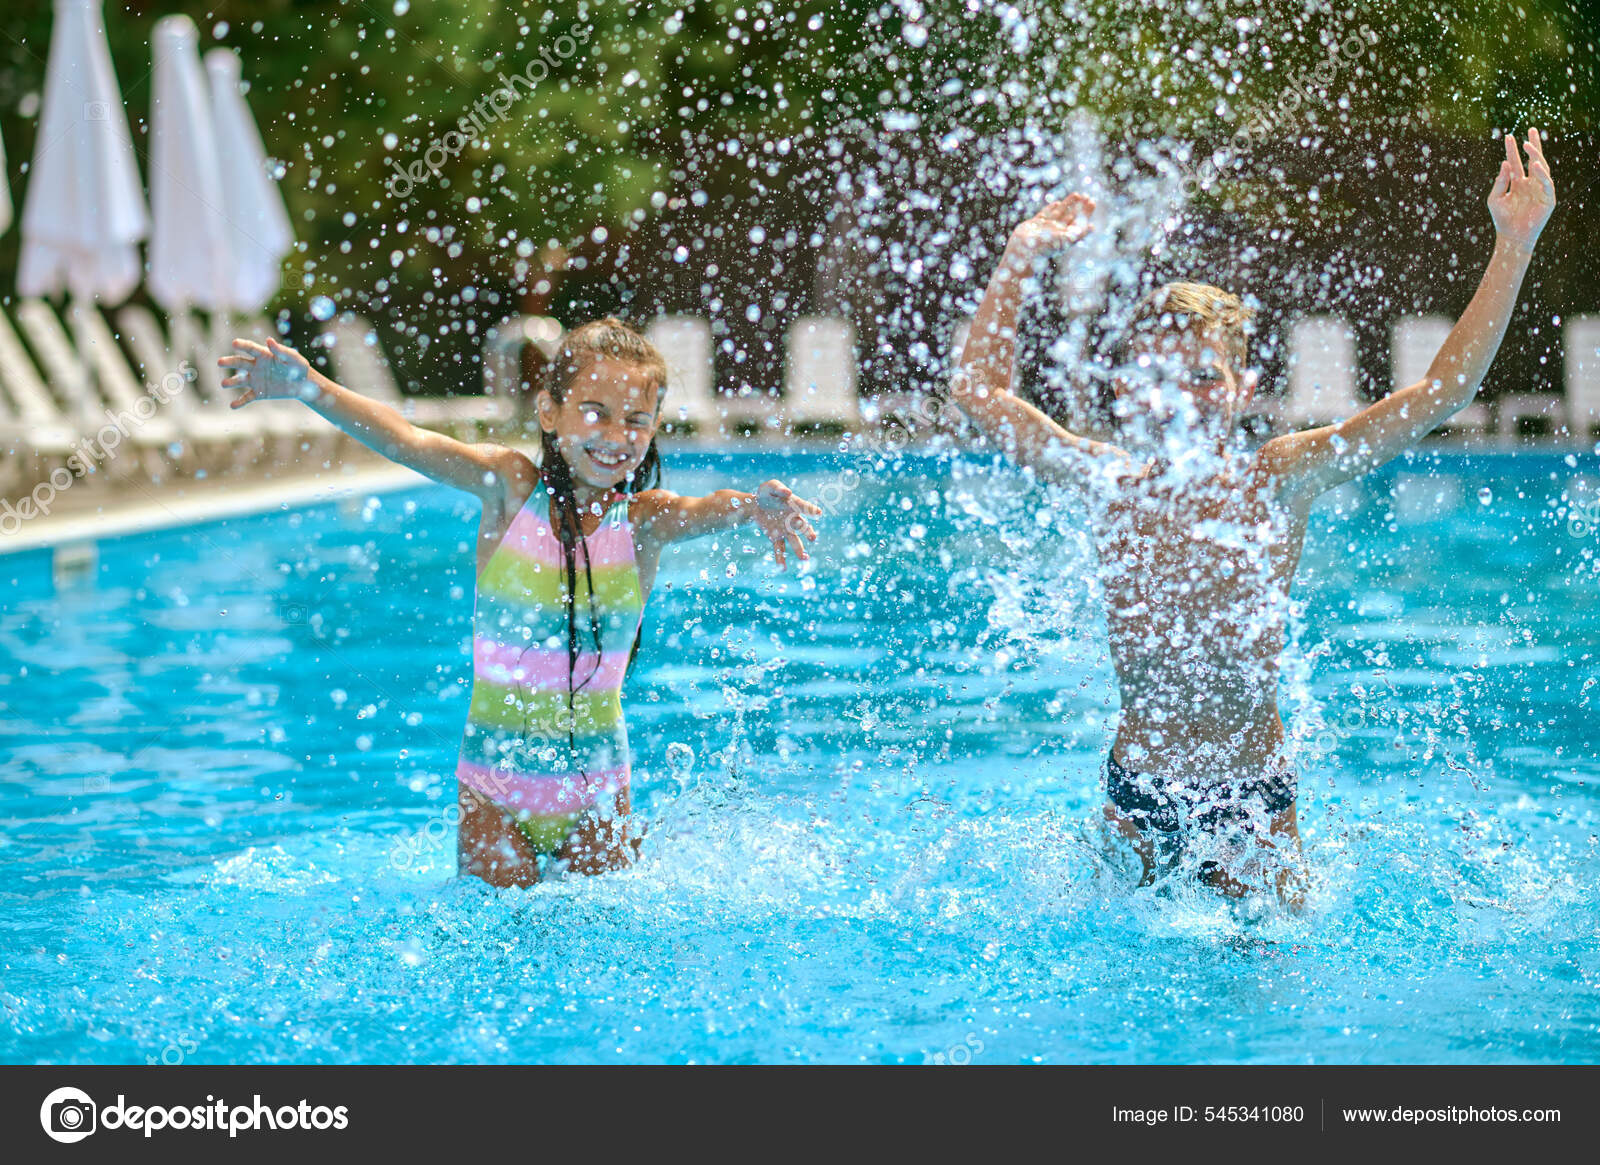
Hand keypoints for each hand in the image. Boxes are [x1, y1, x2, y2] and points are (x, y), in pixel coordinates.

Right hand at [218, 337, 317, 406]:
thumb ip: (281, 351)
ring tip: (224, 384)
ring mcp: (255, 379)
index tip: (234, 343)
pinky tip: (233, 406)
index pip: (250, 348)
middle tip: (220, 362)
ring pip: (240, 380)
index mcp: (263, 355)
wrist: (303, 385)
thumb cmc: (298, 367)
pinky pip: (247, 397)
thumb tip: (269, 340)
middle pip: (239, 362)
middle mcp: (255, 366)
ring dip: (231, 382)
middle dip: (229, 362)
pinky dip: (240, 402)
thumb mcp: (293, 359)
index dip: (242, 345)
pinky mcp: (259, 392)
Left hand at [752, 479, 820, 569]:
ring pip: (794, 541)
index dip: (811, 509)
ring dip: (799, 549)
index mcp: (794, 506)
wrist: (755, 506)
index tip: (818, 512)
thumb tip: (788, 493)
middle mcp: (793, 520)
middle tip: (812, 538)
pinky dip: (781, 558)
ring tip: (804, 558)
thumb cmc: (766, 494)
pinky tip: (783, 568)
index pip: (804, 507)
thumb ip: (779, 488)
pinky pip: (779, 549)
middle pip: (802, 527)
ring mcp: (785, 530)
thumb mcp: (770, 487)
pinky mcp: (776, 538)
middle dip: (808, 532)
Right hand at [1007, 193, 1096, 261]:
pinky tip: (1056, 203)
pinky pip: (1045, 214)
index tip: (1092, 202)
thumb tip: (1091, 227)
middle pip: (1072, 217)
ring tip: (1077, 194)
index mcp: (1065, 236)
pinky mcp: (1035, 224)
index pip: (1079, 222)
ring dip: (1069, 204)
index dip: (1086, 213)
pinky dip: (1051, 208)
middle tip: (1088, 196)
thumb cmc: (1044, 248)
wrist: (1022, 251)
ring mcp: (1046, 228)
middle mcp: (1057, 232)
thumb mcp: (1063, 240)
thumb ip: (1077, 233)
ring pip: (1060, 213)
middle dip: (1080, 207)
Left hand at [1488, 128, 1554, 249]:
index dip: (1513, 150)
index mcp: (1518, 183)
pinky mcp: (1548, 198)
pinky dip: (1542, 174)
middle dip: (1532, 145)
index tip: (1509, 136)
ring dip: (1536, 156)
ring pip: (1542, 168)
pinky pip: (1547, 183)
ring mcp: (1540, 190)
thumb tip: (1505, 163)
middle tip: (1530, 130)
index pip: (1516, 162)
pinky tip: (1535, 165)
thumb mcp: (1495, 198)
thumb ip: (1500, 181)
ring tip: (1528, 144)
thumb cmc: (1501, 219)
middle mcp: (1531, 184)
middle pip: (1534, 160)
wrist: (1511, 237)